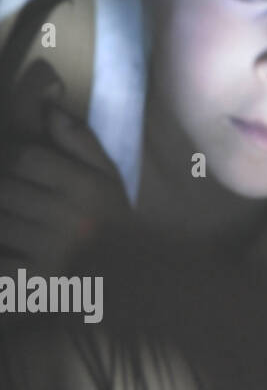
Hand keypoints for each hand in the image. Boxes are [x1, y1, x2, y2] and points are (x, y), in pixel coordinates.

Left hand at [0, 101, 132, 272]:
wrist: (130, 275)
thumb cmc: (112, 220)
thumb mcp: (107, 176)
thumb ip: (79, 141)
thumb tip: (47, 107)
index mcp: (86, 187)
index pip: (26, 158)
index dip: (16, 161)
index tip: (23, 170)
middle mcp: (69, 217)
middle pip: (5, 189)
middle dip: (7, 191)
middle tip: (19, 197)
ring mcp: (50, 252)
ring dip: (4, 220)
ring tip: (19, 218)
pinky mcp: (35, 282)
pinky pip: (0, 261)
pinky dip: (4, 253)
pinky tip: (15, 247)